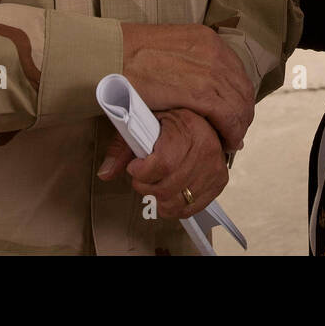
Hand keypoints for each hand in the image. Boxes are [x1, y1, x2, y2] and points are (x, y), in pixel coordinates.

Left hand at [114, 109, 229, 218]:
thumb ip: (123, 147)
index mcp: (188, 128)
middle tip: (141, 177)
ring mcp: (215, 167)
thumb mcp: (145, 121)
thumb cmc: (171, 118)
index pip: (163, 164)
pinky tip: (168, 192)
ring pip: (177, 202)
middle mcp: (206, 148)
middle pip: (168, 188)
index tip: (135, 167)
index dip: (143, 172)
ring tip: (154, 183)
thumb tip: (105, 172)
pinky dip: (174, 206)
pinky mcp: (218, 181)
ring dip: (158, 198)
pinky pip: (191, 208)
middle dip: (146, 187)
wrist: (202, 117)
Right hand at [120, 21, 253, 149]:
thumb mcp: (162, 56)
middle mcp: (214, 52)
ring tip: (228, 141)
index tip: (234, 113)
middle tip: (233, 132)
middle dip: (241, 113)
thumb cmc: (129, 56)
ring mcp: (210, 71)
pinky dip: (231, 132)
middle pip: (242, 89)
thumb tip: (193, 87)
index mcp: (206, 39)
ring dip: (238, 126)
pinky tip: (225, 142)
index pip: (236, 72)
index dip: (239, 96)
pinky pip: (228, 116)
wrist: (111, 55)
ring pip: (239, 104)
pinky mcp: (201, 91)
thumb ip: (183, 70)